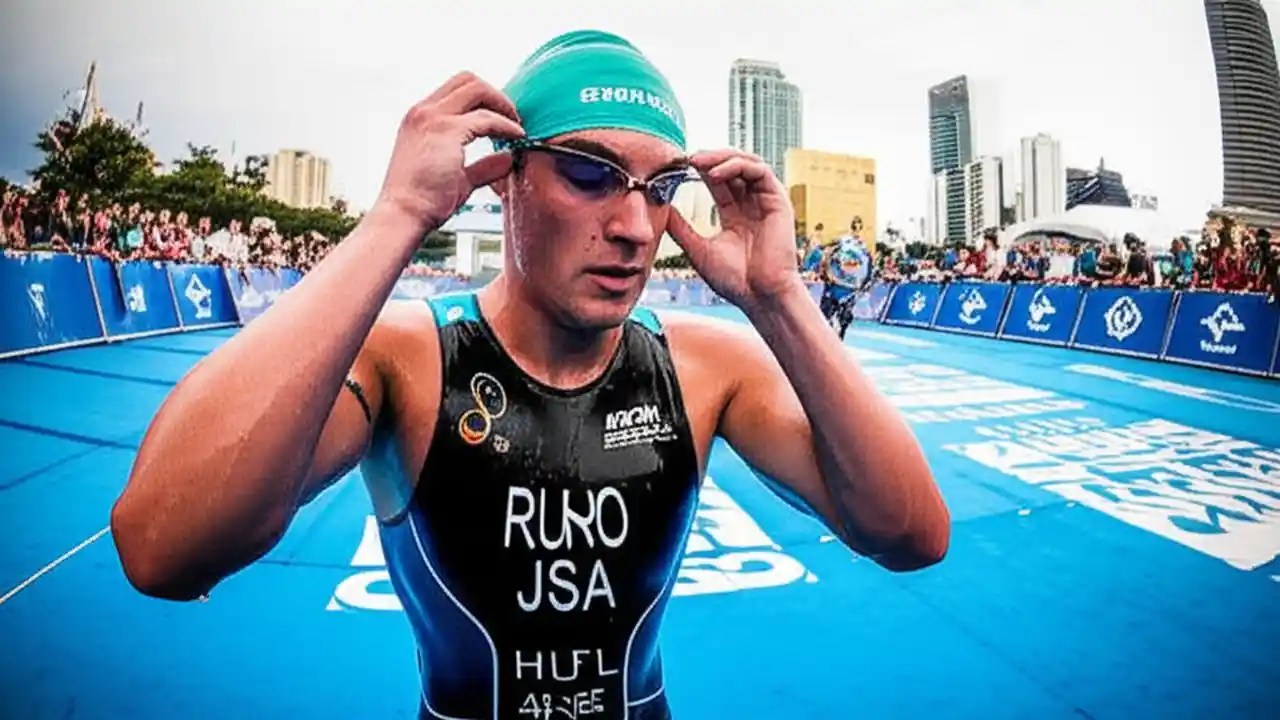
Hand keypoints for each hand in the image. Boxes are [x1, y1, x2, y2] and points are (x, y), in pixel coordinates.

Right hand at [375, 72, 524, 233]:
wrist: (404, 215)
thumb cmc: (423, 201)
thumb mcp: (457, 177)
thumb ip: (481, 166)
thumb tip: (507, 159)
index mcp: (419, 118)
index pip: (456, 89)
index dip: (484, 98)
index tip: (502, 116)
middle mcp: (423, 111)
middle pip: (468, 79)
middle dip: (496, 95)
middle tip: (513, 117)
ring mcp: (432, 118)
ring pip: (477, 89)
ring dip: (503, 105)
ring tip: (517, 127)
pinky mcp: (446, 131)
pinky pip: (486, 118)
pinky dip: (505, 125)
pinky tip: (517, 137)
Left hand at [665, 150, 800, 311]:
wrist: (759, 296)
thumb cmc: (734, 280)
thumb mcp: (698, 249)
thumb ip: (681, 228)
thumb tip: (660, 209)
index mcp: (735, 214)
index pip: (717, 181)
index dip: (699, 169)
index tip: (677, 166)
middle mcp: (751, 204)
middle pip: (731, 167)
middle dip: (708, 158)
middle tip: (685, 158)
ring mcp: (765, 201)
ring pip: (746, 162)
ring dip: (721, 157)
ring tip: (697, 161)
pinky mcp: (778, 201)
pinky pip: (759, 170)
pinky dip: (737, 165)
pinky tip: (715, 173)